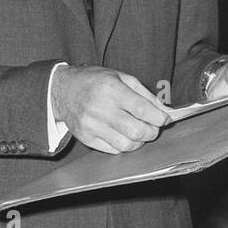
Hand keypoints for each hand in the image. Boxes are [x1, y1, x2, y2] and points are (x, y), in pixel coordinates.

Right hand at [51, 65, 169, 153]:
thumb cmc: (94, 81)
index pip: (143, 110)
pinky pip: (113, 150)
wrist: (62, 89)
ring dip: (139, 141)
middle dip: (151, 132)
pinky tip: (123, 135)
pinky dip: (124, 145)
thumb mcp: (121, 77)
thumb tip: (164, 110)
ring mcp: (92, 126)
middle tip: (152, 127)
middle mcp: (101, 109)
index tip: (165, 119)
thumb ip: (144, 93)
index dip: (159, 118)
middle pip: (136, 131)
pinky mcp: (86, 138)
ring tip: (138, 131)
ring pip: (126, 145)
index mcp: (111, 89)